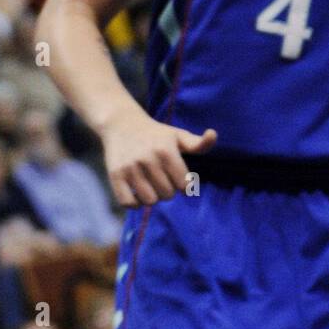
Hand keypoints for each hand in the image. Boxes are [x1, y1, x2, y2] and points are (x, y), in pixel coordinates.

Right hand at [99, 106, 217, 206]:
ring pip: (149, 200)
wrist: (121, 124)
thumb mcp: (178, 136)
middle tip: (163, 180)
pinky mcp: (115, 175)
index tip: (179, 179)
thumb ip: (199, 143)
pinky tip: (137, 193)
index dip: (184, 186)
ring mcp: (130, 168)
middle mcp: (148, 159)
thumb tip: (213, 134)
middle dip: (169, 191)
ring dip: (153, 198)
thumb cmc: (156, 134)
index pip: (184, 185)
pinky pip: (128, 203)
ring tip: (152, 186)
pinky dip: (135, 203)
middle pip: (167, 194)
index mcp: (166, 151)